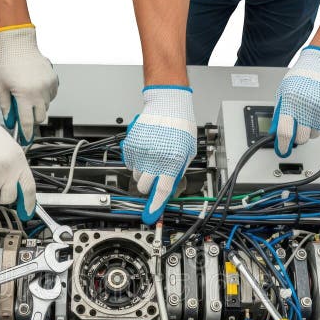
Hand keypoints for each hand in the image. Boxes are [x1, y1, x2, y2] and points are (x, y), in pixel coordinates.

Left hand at [0, 25, 58, 144]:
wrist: (18, 43)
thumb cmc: (7, 62)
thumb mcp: (0, 86)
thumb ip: (6, 106)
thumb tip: (10, 121)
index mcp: (25, 95)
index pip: (27, 122)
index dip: (26, 133)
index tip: (26, 140)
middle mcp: (39, 92)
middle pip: (40, 117)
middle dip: (32, 119)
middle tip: (23, 112)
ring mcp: (48, 86)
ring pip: (46, 107)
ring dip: (37, 106)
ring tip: (26, 93)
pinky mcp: (53, 80)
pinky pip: (51, 96)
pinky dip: (44, 96)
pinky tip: (35, 87)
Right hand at [121, 86, 197, 224]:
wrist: (167, 104)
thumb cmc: (181, 125)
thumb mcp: (189, 151)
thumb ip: (178, 170)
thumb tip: (170, 187)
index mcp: (172, 160)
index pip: (161, 190)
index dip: (155, 206)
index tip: (149, 216)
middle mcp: (155, 157)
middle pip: (144, 186)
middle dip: (149, 185)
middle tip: (155, 176)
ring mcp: (141, 151)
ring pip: (136, 175)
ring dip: (143, 172)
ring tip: (152, 157)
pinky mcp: (131, 145)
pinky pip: (130, 162)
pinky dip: (136, 161)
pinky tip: (146, 150)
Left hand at [270, 46, 319, 157]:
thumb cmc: (300, 78)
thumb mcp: (283, 94)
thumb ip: (279, 115)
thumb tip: (275, 135)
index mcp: (291, 104)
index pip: (285, 133)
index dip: (283, 146)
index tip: (283, 151)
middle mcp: (307, 108)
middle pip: (301, 138)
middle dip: (298, 136)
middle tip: (298, 125)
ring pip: (314, 135)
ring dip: (311, 129)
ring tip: (311, 112)